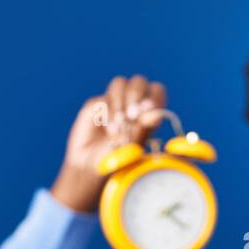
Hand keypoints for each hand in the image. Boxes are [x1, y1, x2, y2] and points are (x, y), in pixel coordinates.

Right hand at [50, 74, 167, 213]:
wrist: (92, 167)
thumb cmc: (117, 159)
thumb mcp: (134, 145)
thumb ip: (143, 128)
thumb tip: (155, 114)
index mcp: (147, 110)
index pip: (156, 90)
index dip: (154, 96)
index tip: (149, 109)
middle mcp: (131, 102)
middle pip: (138, 81)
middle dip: (136, 96)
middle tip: (133, 116)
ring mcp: (113, 101)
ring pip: (119, 83)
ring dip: (120, 102)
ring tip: (119, 125)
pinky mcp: (96, 105)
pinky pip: (102, 99)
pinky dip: (107, 113)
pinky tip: (109, 130)